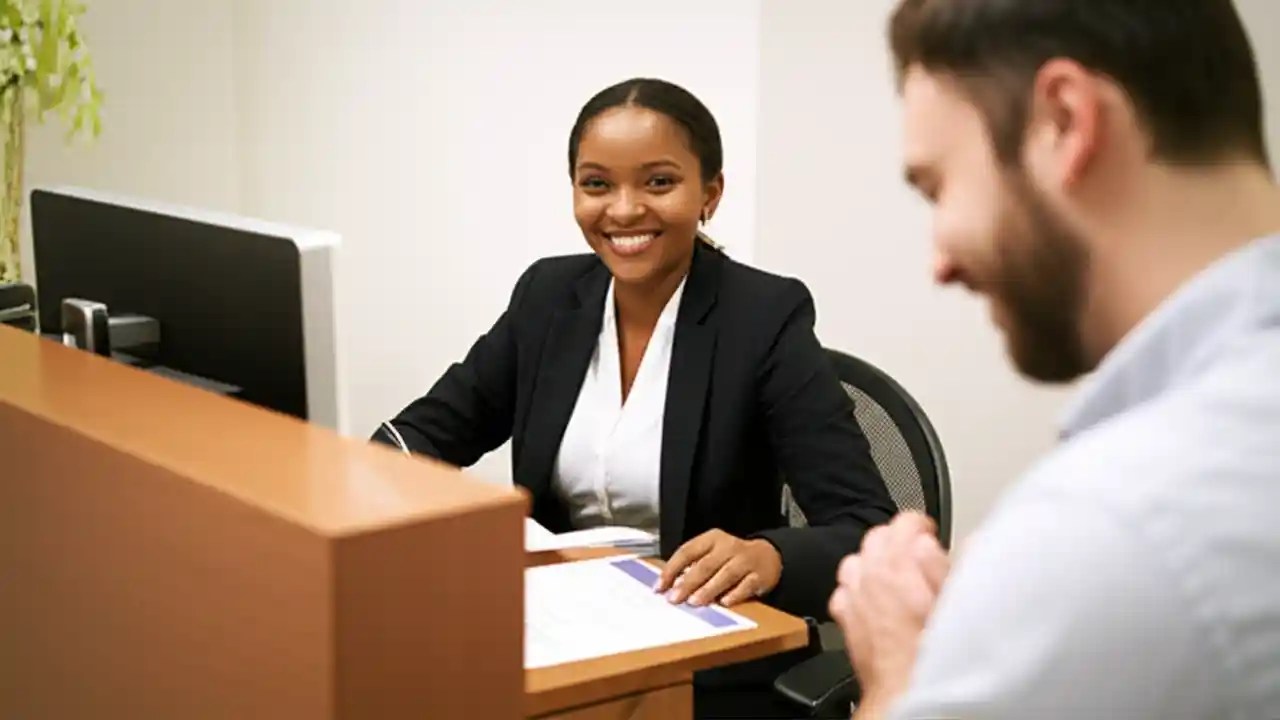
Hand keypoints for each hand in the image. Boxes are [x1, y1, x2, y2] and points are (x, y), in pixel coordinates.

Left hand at [653, 529, 782, 606]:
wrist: (768, 556)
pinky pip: (746, 585)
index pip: (687, 551)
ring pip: (725, 574)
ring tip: (694, 602)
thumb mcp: (712, 553)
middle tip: (675, 598)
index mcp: (712, 539)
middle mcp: (728, 547)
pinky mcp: (759, 575)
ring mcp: (745, 560)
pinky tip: (724, 603)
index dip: (671, 569)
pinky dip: (734, 594)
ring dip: (708, 589)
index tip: (660, 586)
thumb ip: (694, 566)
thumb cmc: (732, 558)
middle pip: (705, 565)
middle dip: (688, 583)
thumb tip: (671, 586)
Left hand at [828, 512, 948, 713]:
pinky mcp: (844, 617)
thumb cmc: (932, 651)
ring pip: (857, 560)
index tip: (931, 534)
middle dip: (898, 541)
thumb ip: (949, 564)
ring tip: (896, 575)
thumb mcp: (956, 602)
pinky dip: (857, 588)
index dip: (922, 524)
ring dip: (875, 563)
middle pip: (878, 537)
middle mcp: (870, 575)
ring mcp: (853, 595)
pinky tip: (873, 599)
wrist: (904, 688)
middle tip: (918, 554)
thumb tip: (950, 541)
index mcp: (898, 564)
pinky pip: (844, 589)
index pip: (904, 522)